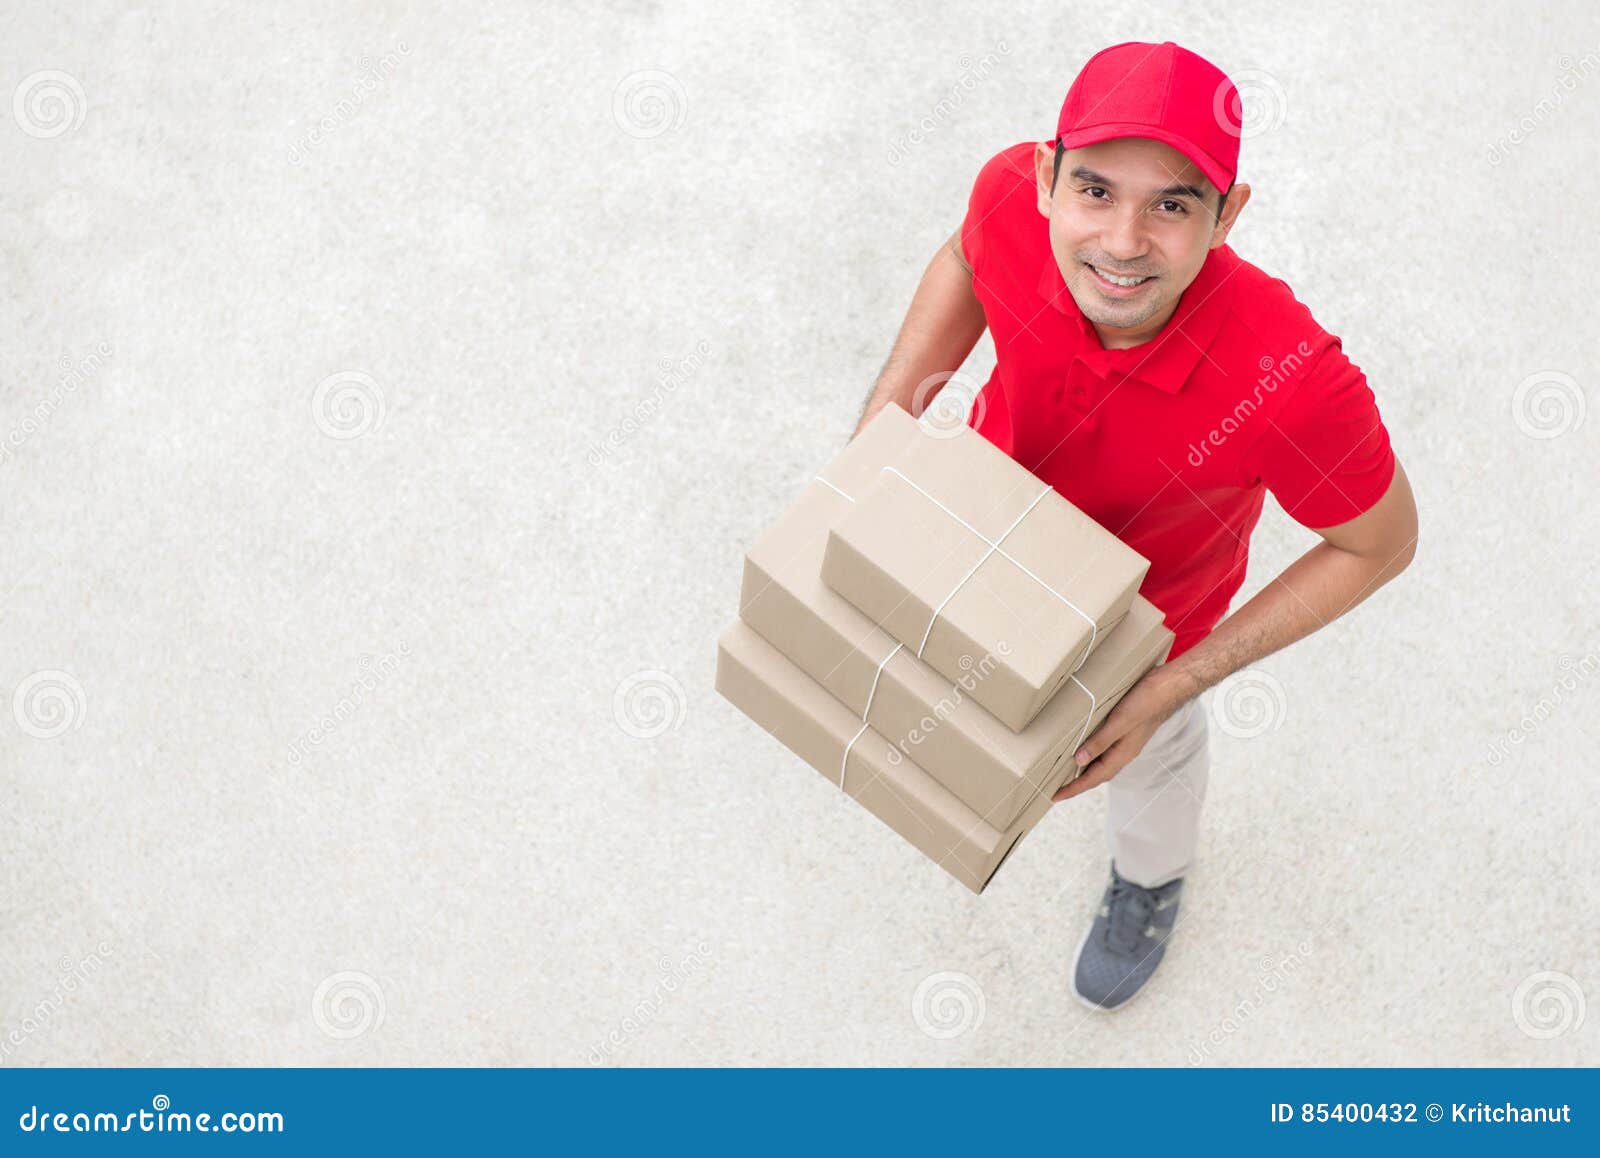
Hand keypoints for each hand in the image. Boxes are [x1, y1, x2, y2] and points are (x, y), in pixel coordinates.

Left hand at [1051, 667, 1194, 802]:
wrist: (1169, 685)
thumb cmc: (1147, 701)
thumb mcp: (1121, 721)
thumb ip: (1101, 741)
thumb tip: (1079, 760)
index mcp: (1122, 753)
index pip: (1094, 778)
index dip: (1074, 788)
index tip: (1056, 797)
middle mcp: (1124, 751)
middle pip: (1097, 774)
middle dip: (1077, 784)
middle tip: (1056, 789)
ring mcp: (1126, 741)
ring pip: (1101, 762)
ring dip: (1084, 770)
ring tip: (1066, 773)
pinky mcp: (1125, 729)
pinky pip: (1104, 749)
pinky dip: (1091, 753)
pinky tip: (1084, 747)